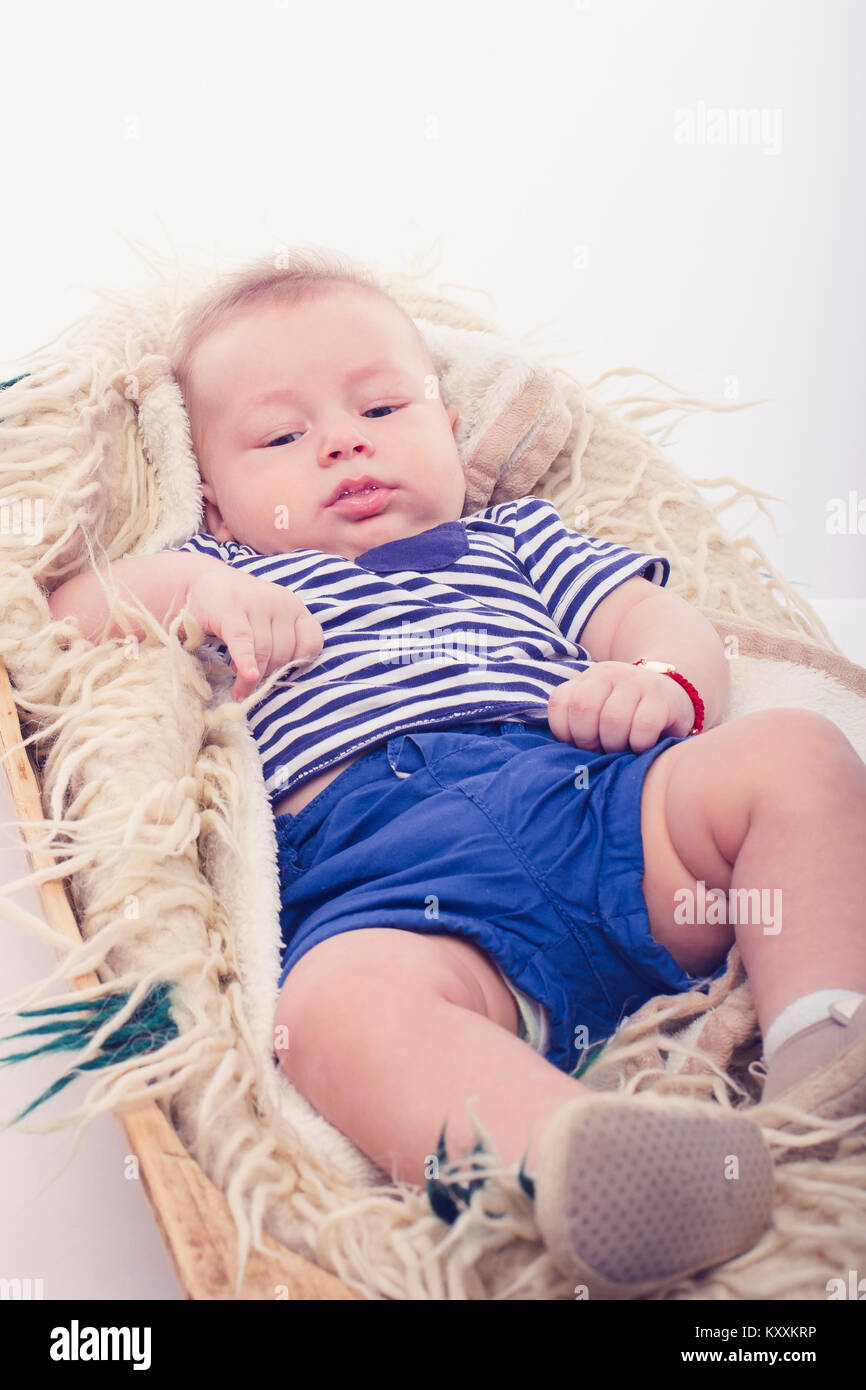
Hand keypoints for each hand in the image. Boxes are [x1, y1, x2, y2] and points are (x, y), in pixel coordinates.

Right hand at [182, 567, 323, 701]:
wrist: (199, 581)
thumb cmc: (238, 610)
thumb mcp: (266, 621)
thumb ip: (279, 643)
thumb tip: (280, 681)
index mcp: (293, 605)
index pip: (311, 642)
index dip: (298, 663)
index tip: (280, 673)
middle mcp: (279, 601)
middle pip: (284, 651)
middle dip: (268, 674)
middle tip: (252, 684)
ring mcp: (255, 603)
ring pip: (263, 651)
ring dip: (252, 677)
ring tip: (240, 689)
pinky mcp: (229, 609)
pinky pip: (243, 641)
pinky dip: (246, 661)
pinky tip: (247, 677)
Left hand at [546, 661, 695, 753]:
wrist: (673, 695)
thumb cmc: (628, 714)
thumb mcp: (599, 709)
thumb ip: (578, 722)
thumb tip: (563, 756)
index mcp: (589, 678)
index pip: (560, 702)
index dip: (565, 731)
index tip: (578, 743)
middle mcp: (610, 674)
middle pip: (583, 708)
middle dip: (588, 739)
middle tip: (601, 749)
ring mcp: (638, 683)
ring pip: (613, 720)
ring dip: (615, 745)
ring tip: (622, 748)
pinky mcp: (663, 699)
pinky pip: (643, 727)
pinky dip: (639, 744)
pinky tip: (641, 746)